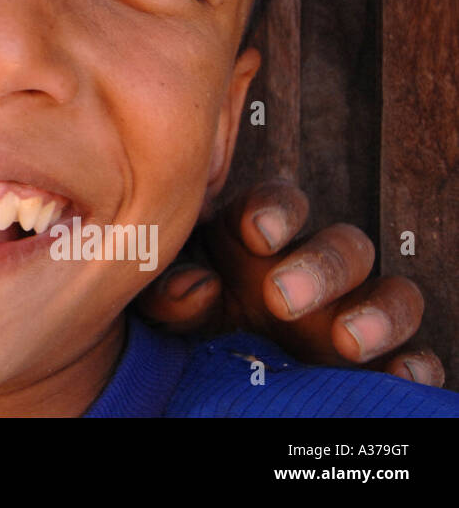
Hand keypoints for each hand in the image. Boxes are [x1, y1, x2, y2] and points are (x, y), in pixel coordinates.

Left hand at [135, 178, 444, 385]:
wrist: (210, 374)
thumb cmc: (190, 322)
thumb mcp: (168, 308)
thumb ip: (170, 294)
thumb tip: (201, 286)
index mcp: (258, 239)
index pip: (278, 204)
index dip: (275, 210)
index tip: (258, 234)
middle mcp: (314, 268)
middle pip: (342, 246)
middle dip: (320, 268)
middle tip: (282, 299)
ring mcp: (352, 312)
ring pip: (393, 293)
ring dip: (378, 313)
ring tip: (347, 340)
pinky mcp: (377, 360)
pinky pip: (414, 355)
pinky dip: (413, 364)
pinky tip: (401, 377)